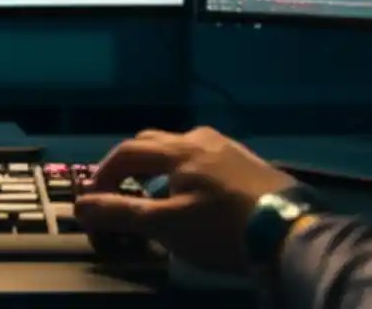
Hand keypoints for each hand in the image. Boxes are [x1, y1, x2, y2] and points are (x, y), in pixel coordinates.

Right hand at [75, 126, 295, 272]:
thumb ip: (121, 214)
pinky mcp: (251, 163)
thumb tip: (81, 206)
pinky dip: (189, 169)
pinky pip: (208, 156)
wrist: (290, 231)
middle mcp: (202, 140)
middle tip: (120, 188)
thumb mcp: (167, 226)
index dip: (104, 173)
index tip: (94, 197)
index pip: (127, 152)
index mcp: (178, 151)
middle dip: (130, 162)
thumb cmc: (221, 228)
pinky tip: (198, 193)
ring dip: (161, 163)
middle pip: (154, 141)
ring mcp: (230, 149)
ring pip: (183, 146)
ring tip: (158, 189)